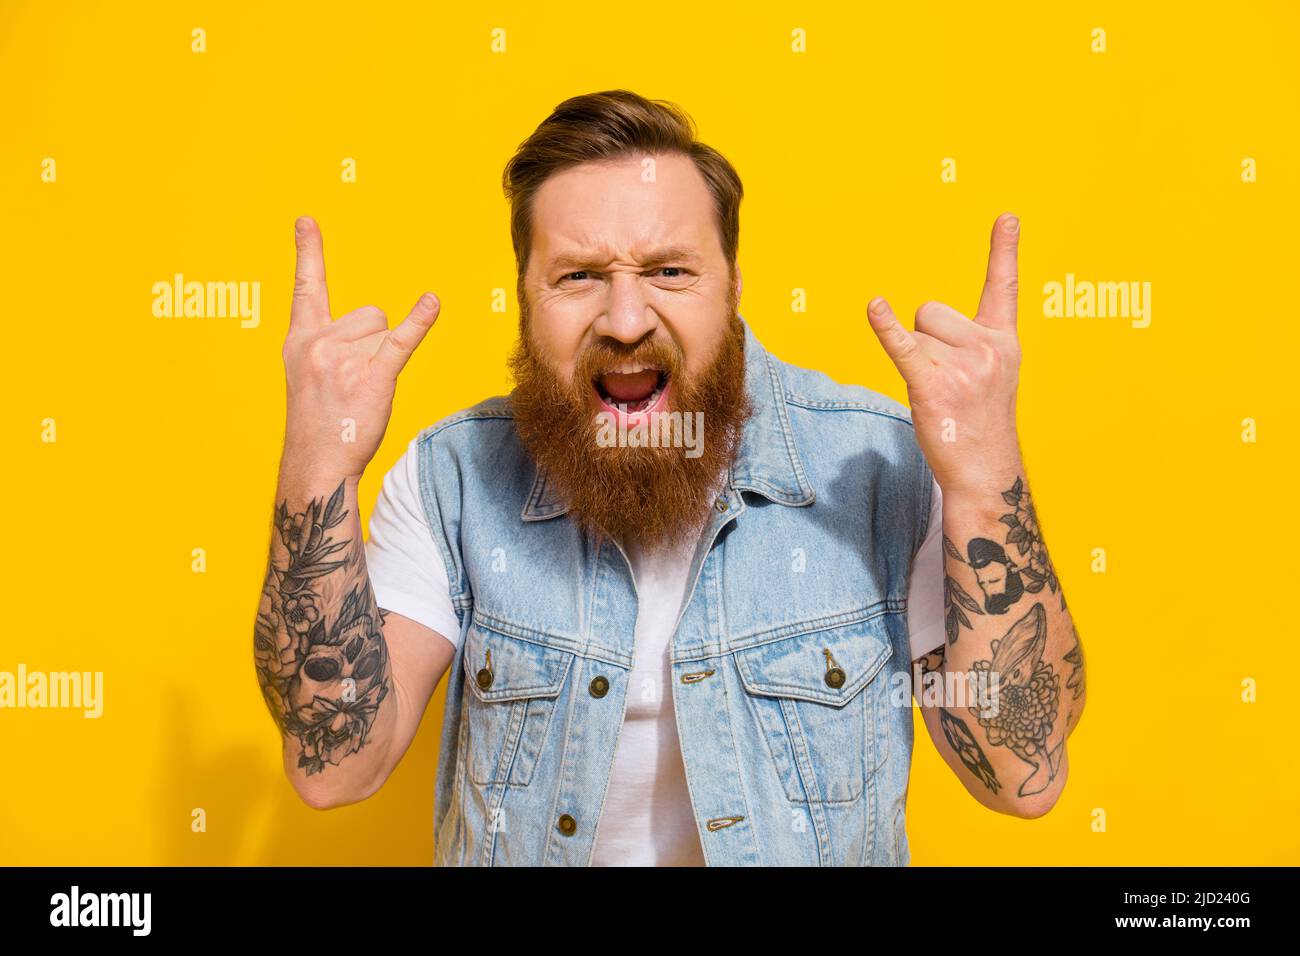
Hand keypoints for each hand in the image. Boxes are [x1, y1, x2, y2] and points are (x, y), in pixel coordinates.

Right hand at [280, 216, 439, 481]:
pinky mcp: (373, 375)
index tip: (306, 220)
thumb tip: (377, 323)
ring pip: (385, 331)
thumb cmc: (319, 422)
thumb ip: (328, 343)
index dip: (308, 252)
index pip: (306, 287)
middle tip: (353, 382)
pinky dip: (419, 321)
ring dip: (384, 357)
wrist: (317, 463)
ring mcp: (345, 358)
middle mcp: (319, 342)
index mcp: (300, 340)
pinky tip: (431, 303)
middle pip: (369, 314)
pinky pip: (402, 339)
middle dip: (371, 342)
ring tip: (363, 391)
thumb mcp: (306, 375)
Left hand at [866, 213, 1022, 496]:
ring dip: (916, 360)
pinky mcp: (932, 384)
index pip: (1003, 287)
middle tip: (947, 380)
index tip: (1006, 215)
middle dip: (927, 339)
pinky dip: (885, 328)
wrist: (984, 471)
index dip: (1003, 250)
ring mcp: (962, 366)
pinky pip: (902, 346)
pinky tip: (874, 308)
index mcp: (1004, 341)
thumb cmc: (981, 421)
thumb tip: (922, 321)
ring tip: (938, 392)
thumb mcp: (993, 374)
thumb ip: (972, 341)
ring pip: (915, 332)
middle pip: (932, 311)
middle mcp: (987, 347)